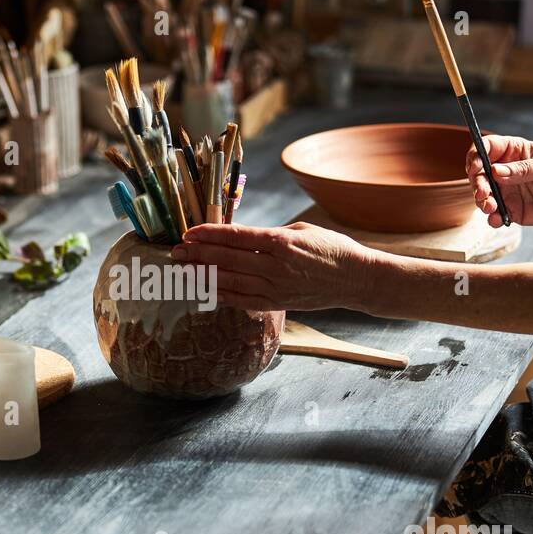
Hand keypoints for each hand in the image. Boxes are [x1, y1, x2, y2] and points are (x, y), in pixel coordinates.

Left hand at [172, 222, 374, 311]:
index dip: (209, 234)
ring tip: (184, 271)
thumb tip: (240, 236)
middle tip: (176, 251)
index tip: (189, 232)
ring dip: (204, 276)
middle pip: (227, 259)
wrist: (356, 279)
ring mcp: (275, 287)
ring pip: (230, 282)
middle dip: (198, 255)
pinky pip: (243, 301)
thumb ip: (270, 235)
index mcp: (281, 241)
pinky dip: (222, 296)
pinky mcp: (278, 303)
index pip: (236, 236)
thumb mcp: (300, 230)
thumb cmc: (330, 248)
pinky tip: (205, 291)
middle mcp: (275, 266)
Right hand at [467, 135, 532, 227]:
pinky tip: (497, 219)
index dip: (476, 155)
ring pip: (484, 195)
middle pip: (480, 173)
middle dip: (477, 182)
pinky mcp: (512, 209)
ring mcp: (507, 190)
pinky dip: (492, 218)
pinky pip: (495, 215)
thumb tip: (496, 171)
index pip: (488, 148)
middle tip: (483, 193)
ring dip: (482, 201)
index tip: (476, 167)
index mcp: (515, 151)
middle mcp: (506, 170)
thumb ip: (523, 169)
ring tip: (490, 207)